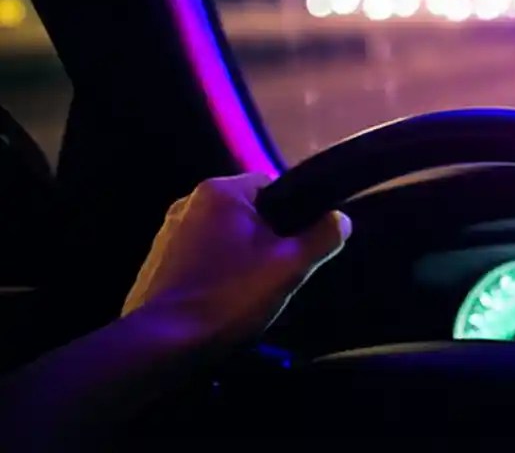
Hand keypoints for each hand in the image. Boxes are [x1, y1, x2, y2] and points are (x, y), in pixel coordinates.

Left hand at [122, 173, 349, 346]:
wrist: (166, 343)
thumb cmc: (231, 296)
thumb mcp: (289, 268)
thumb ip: (322, 238)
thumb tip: (341, 220)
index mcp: (220, 192)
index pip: (272, 187)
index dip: (293, 216)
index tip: (299, 246)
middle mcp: (187, 202)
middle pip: (247, 213)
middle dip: (265, 239)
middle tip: (279, 272)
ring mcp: (166, 233)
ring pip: (222, 237)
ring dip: (238, 256)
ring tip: (250, 291)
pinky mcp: (155, 262)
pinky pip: (199, 258)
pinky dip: (214, 272)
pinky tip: (222, 300)